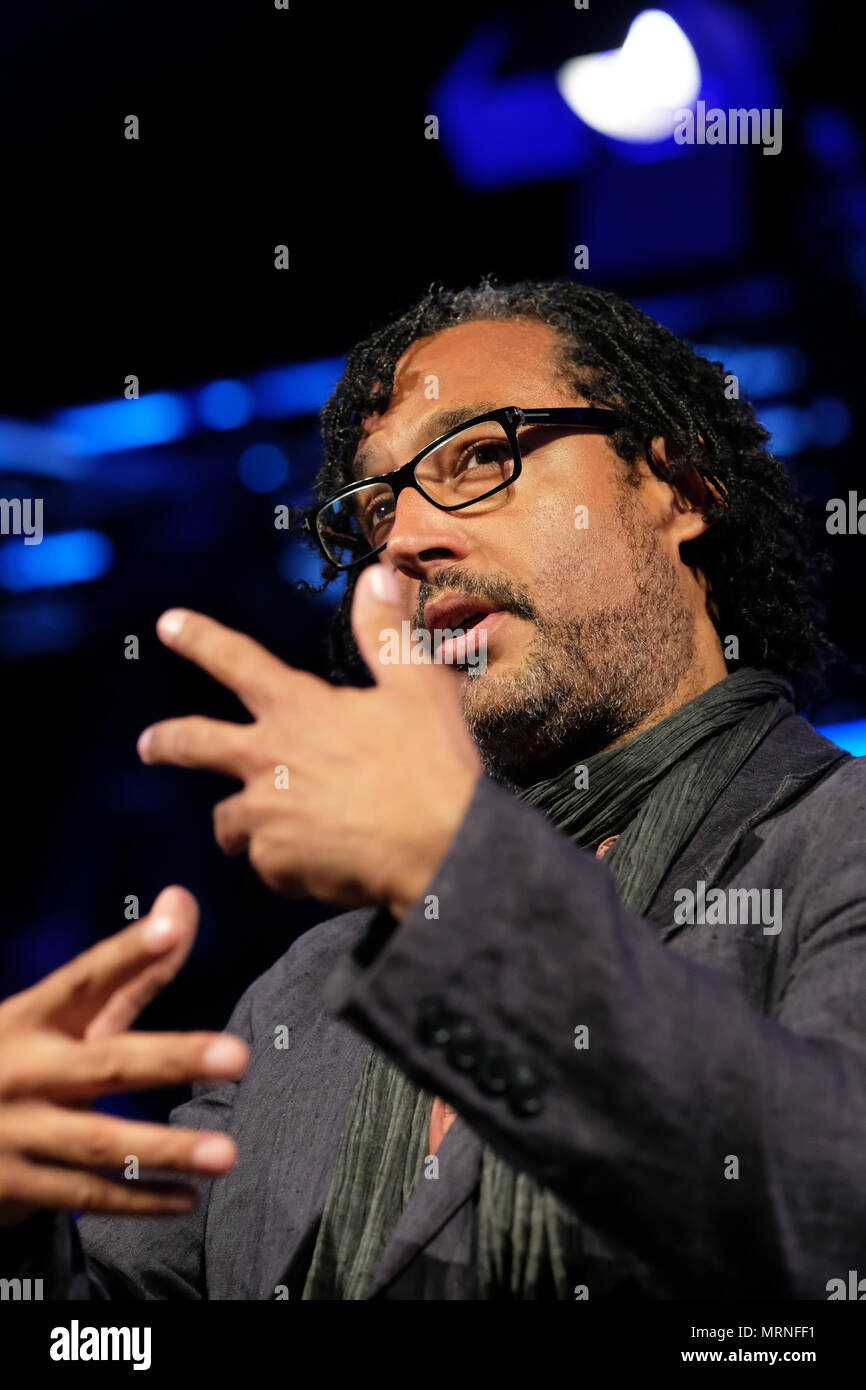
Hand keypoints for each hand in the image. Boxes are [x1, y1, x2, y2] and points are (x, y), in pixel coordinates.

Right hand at [0, 887, 247, 1227]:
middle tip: (238, 1056)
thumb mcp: (59, 1014)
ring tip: (227, 1153)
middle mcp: (23, 1069)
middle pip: (107, 1062)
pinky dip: (138, 1199)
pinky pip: (86, 1195)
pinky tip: (188, 1198)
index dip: (128, 953)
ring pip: (100, 1142)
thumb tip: (184, 901)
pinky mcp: (15, 1185)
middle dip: (173, 1058)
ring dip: (166, 1149)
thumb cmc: (18, 1057)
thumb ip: (130, 968)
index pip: (85, 978)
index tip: (170, 927)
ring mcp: (16, 1131)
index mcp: (31, 1017)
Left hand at [137, 566, 482, 916]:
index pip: (236, 660)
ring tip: (253, 834)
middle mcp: (269, 758)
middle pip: (195, 744)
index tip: (166, 624)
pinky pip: (269, 864)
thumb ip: (386, 633)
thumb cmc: (436, 764)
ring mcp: (268, 814)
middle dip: (166, 742)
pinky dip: (289, 865)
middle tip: (148, 746)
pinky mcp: (278, 863)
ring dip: (240, 823)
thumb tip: (375, 576)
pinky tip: (323, 865)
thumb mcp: (418, 686)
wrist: (446, 846)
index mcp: (298, 708)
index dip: (199, 638)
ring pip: (230, 820)